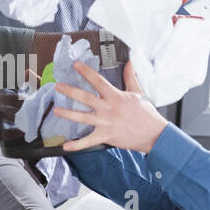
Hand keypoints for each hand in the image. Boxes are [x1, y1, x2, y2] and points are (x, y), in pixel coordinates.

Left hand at [53, 60, 167, 152]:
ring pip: (82, 118)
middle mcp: (108, 109)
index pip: (98, 81)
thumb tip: (129, 63)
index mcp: (115, 96)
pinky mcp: (106, 136)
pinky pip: (88, 141)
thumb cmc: (146, 114)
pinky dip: (77, 145)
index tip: (76, 65)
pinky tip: (66, 146)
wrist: (153, 134)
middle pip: (85, 98)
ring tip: (56, 110)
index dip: (86, 72)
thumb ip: (130, 77)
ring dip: (68, 114)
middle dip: (70, 91)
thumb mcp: (138, 92)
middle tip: (57, 86)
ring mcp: (105, 123)